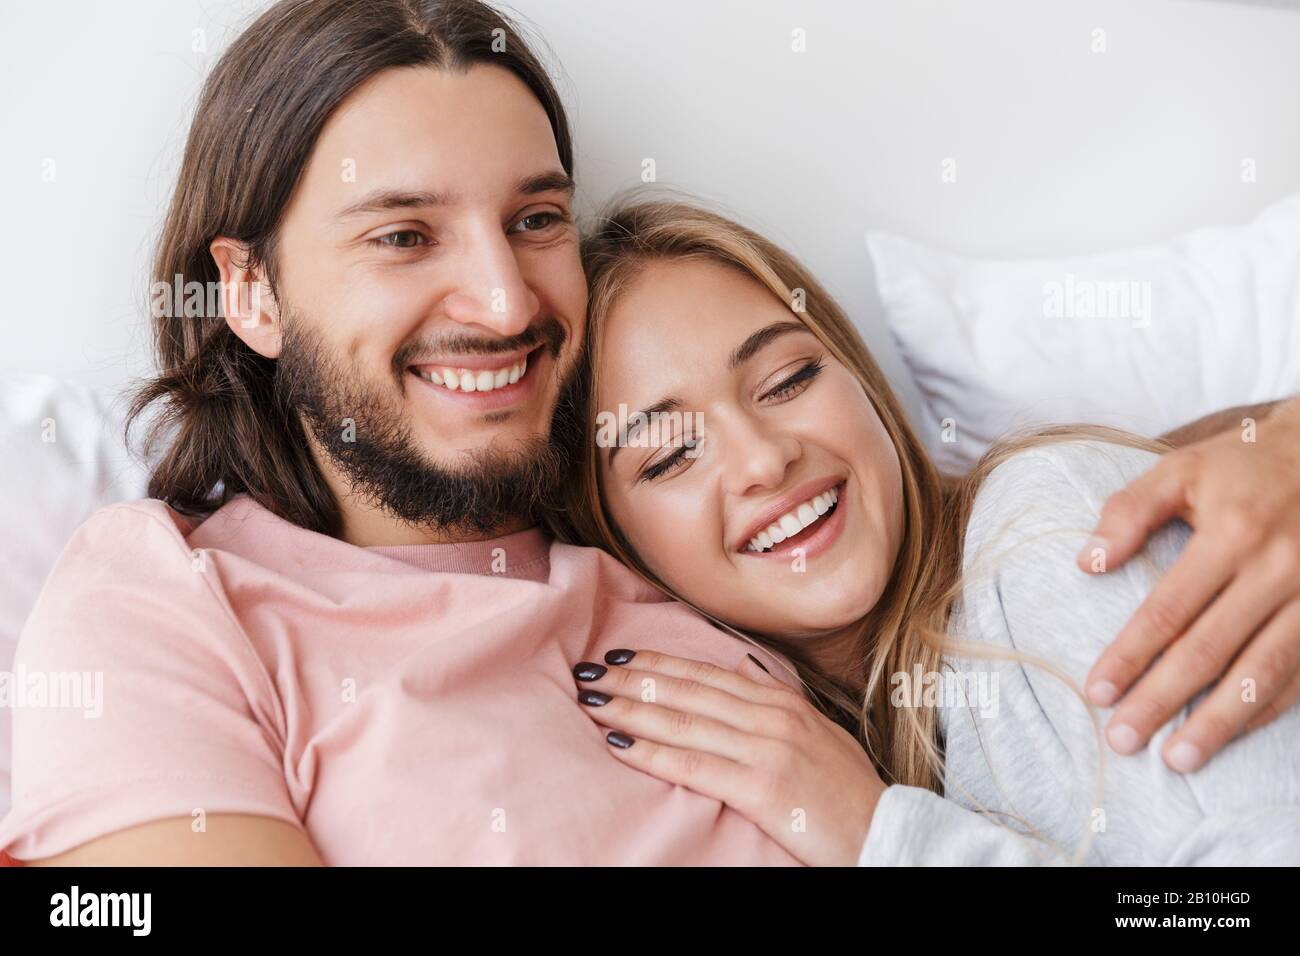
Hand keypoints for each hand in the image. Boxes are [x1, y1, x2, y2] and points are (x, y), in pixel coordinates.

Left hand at [571, 649, 885, 865]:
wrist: (886, 833)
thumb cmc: (847, 792)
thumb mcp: (816, 733)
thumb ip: (777, 705)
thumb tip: (741, 674)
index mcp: (782, 701)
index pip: (707, 673)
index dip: (660, 662)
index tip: (621, 655)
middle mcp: (772, 716)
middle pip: (687, 690)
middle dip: (634, 679)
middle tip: (589, 671)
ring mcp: (767, 748)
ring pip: (683, 721)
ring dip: (631, 709)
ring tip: (592, 701)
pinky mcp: (762, 787)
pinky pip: (694, 765)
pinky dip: (651, 753)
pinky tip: (618, 745)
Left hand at [1080, 398, 1299, 771]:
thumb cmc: (1244, 466)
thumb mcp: (1183, 469)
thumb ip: (1130, 511)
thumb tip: (1087, 563)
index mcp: (1232, 533)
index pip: (1169, 609)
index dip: (1131, 655)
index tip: (1097, 692)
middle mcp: (1278, 570)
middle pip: (1210, 650)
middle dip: (1162, 699)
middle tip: (1123, 739)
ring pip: (1262, 674)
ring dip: (1218, 722)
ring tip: (1177, 758)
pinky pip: (1299, 677)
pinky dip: (1264, 711)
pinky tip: (1230, 734)